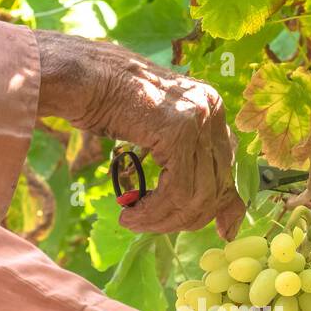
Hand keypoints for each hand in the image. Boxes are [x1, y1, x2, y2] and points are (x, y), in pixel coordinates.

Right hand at [34, 31, 244, 239]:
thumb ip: (188, 160)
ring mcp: (197, 118)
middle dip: (184, 218)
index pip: (231, 169)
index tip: (223, 234)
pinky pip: (176, 192)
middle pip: (216, 187)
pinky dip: (153, 212)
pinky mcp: (178, 131)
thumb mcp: (156, 131)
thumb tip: (217, 209)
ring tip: (134, 220)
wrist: (79, 76)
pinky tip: (130, 214)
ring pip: (197, 195)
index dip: (227, 207)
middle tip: (149, 224)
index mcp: (211, 107)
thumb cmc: (108, 102)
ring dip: (163, 219)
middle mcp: (211, 109)